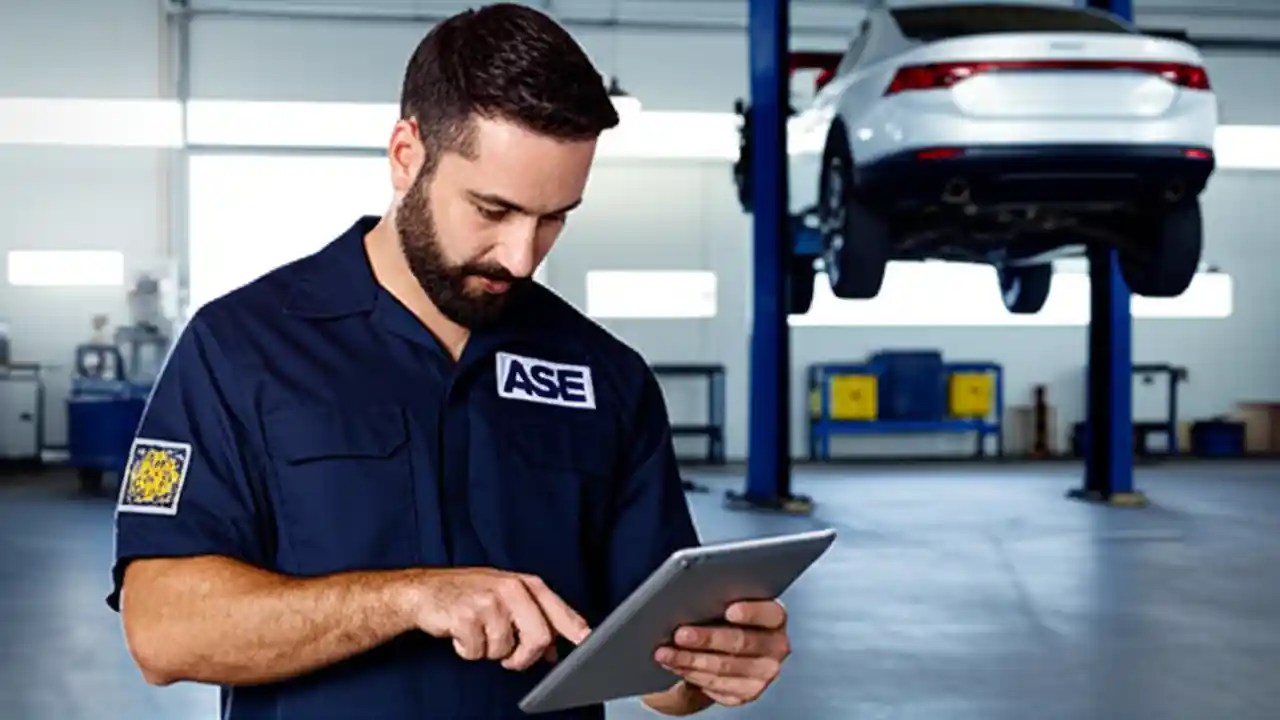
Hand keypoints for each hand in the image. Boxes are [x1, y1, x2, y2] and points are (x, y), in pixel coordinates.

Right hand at [401, 568, 590, 670]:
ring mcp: (489, 601)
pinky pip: (477, 652)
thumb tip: (555, 652)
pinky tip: (461, 633)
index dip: (574, 629)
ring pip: (505, 650)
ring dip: (489, 651)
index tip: (587, 642)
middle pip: (539, 638)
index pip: (558, 610)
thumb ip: (534, 620)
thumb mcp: (506, 600)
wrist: (425, 591)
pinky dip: (467, 650)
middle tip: (509, 657)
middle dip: (524, 657)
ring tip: (476, 632)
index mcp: (526, 584)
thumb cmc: (469, 594)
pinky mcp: (466, 616)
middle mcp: (511, 589)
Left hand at [654, 600, 789, 707]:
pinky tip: (674, 664)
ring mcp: (763, 673)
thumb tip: (693, 594)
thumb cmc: (723, 619)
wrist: (723, 652)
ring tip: (666, 652)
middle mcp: (775, 646)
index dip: (750, 612)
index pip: (769, 613)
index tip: (729, 610)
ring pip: (724, 667)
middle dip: (708, 638)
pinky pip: (716, 685)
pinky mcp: (747, 692)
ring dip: (690, 660)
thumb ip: (720, 598)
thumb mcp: (725, 603)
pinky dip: (690, 673)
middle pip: (741, 642)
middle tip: (681, 634)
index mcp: (775, 618)